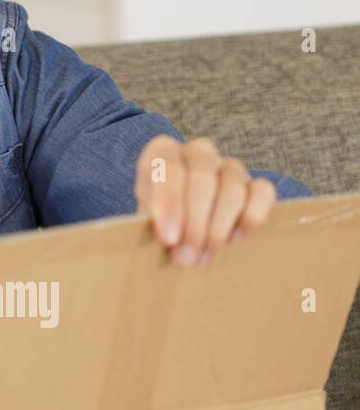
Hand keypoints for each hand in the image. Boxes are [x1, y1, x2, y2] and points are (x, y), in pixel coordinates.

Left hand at [134, 136, 276, 266]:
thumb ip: (154, 225)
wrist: (182, 229)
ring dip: (218, 229)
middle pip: (202, 177)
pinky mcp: (255, 184)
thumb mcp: (145, 220)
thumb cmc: (159, 221)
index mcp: (163, 152)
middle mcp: (198, 153)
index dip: (169, 201)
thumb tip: (170, 237)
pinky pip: (263, 193)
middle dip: (194, 223)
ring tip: (203, 256)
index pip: (168, 165)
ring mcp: (230, 166)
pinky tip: (234, 238)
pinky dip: (250, 218)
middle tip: (185, 257)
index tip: (168, 237)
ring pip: (232, 189)